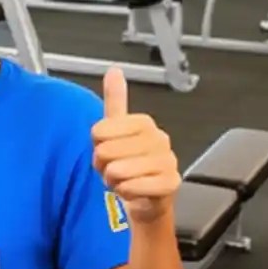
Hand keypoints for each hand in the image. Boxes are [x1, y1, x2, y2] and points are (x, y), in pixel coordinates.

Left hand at [91, 68, 179, 225]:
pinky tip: (131, 190)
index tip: (104, 149)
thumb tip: (114, 70)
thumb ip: (115, 100)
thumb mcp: (115, 131)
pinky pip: (134, 186)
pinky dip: (126, 191)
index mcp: (144, 123)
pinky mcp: (171, 183)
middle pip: (107, 151)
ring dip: (113, 181)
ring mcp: (168, 161)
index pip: (100, 131)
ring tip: (122, 180)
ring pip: (119, 169)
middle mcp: (159, 138)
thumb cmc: (128, 163)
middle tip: (113, 169)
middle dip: (103, 166)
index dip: (96, 145)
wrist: (146, 198)